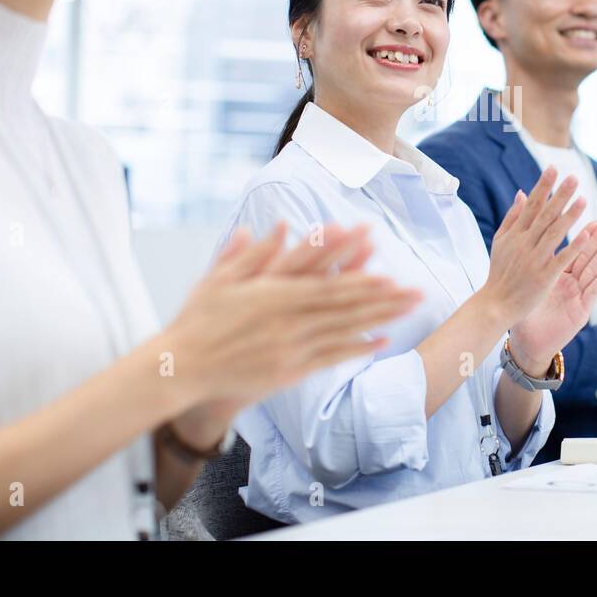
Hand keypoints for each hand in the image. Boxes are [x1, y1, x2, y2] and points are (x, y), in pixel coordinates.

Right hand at [163, 223, 421, 414]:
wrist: (180, 367)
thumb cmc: (197, 319)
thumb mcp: (220, 278)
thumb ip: (253, 252)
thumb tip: (283, 224)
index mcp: (272, 294)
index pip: (324, 282)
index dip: (357, 274)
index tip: (385, 267)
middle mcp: (286, 321)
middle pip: (344, 307)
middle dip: (383, 298)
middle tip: (415, 290)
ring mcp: (289, 348)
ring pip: (343, 331)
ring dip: (379, 320)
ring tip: (408, 310)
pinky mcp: (288, 371)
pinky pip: (329, 359)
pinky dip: (356, 349)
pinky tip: (381, 340)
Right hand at [481, 166, 589, 327]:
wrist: (496, 304)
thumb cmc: (500, 272)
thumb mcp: (501, 241)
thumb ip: (513, 216)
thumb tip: (523, 192)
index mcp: (515, 234)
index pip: (532, 205)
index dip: (543, 186)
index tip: (554, 169)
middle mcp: (525, 243)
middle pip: (545, 215)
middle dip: (560, 195)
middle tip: (574, 178)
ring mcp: (534, 260)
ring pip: (555, 234)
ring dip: (570, 216)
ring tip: (584, 200)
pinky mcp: (544, 276)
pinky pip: (561, 259)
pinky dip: (574, 247)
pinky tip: (587, 235)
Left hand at [509, 219, 596, 373]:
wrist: (527, 343)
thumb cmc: (525, 314)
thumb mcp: (526, 282)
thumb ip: (528, 258)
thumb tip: (522, 234)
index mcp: (557, 273)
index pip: (571, 248)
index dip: (581, 232)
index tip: (589, 213)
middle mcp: (571, 282)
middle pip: (587, 256)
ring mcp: (578, 295)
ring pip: (593, 270)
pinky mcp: (582, 310)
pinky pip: (593, 291)